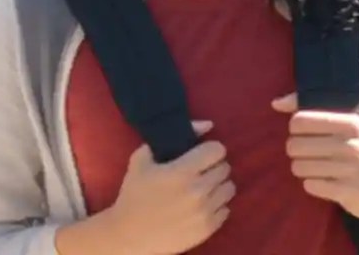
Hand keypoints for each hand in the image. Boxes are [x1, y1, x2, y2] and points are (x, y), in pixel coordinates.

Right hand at [105, 122, 233, 253]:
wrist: (129, 234)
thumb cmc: (134, 194)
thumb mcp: (141, 159)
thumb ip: (169, 138)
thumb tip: (206, 125)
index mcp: (182, 171)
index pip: (217, 150)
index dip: (210, 149)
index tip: (202, 153)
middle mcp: (199, 190)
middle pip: (225, 169)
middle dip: (214, 166)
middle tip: (201, 171)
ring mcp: (206, 211)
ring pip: (229, 189)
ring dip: (218, 185)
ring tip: (204, 188)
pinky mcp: (208, 229)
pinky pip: (226, 210)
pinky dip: (217, 205)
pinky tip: (202, 206)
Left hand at [273, 93, 358, 234]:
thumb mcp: (345, 126)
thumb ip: (309, 110)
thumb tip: (275, 103)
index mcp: (349, 123)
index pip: (300, 120)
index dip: (295, 130)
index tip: (306, 135)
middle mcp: (351, 144)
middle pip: (294, 145)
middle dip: (296, 152)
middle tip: (309, 156)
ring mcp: (349, 169)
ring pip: (299, 167)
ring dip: (302, 170)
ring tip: (316, 169)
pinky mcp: (346, 191)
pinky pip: (310, 185)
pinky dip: (312, 185)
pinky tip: (324, 183)